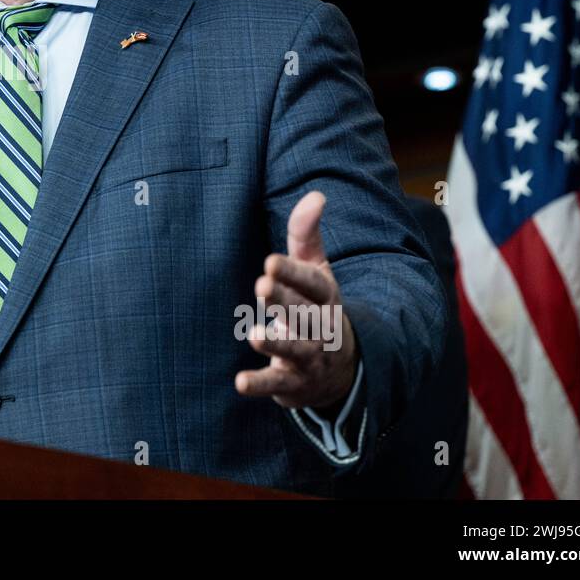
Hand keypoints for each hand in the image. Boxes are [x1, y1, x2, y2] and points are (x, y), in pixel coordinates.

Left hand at [234, 191, 358, 412]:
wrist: (340, 368)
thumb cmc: (317, 307)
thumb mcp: (317, 270)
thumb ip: (307, 235)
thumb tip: (316, 195)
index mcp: (326, 298)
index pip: (313, 284)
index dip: (293, 273)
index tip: (270, 261)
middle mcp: (321, 327)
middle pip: (303, 314)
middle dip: (284, 301)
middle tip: (261, 285)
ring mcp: (309, 358)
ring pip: (294, 350)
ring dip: (276, 344)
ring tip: (255, 335)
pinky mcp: (293, 383)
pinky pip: (277, 385)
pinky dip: (260, 385)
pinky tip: (239, 383)